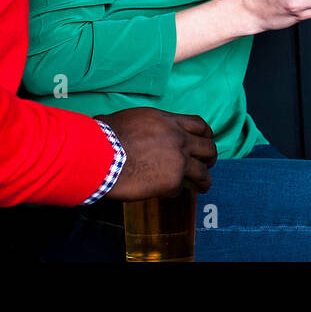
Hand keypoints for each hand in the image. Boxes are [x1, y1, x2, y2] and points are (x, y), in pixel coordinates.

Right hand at [96, 107, 217, 200]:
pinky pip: (180, 187)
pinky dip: (174, 191)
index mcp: (167, 121)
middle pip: (208, 147)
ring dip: (204, 180)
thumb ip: (143, 125)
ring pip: (203, 171)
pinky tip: (166, 193)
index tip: (205, 141)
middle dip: (210, 157)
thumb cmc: (104, 137)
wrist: (100, 156)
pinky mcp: (173, 180)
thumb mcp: (130, 119)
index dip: (205, 134)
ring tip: (203, 186)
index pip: (198, 125)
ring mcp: (178, 160)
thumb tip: (131, 129)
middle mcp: (178, 138)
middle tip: (208, 164)